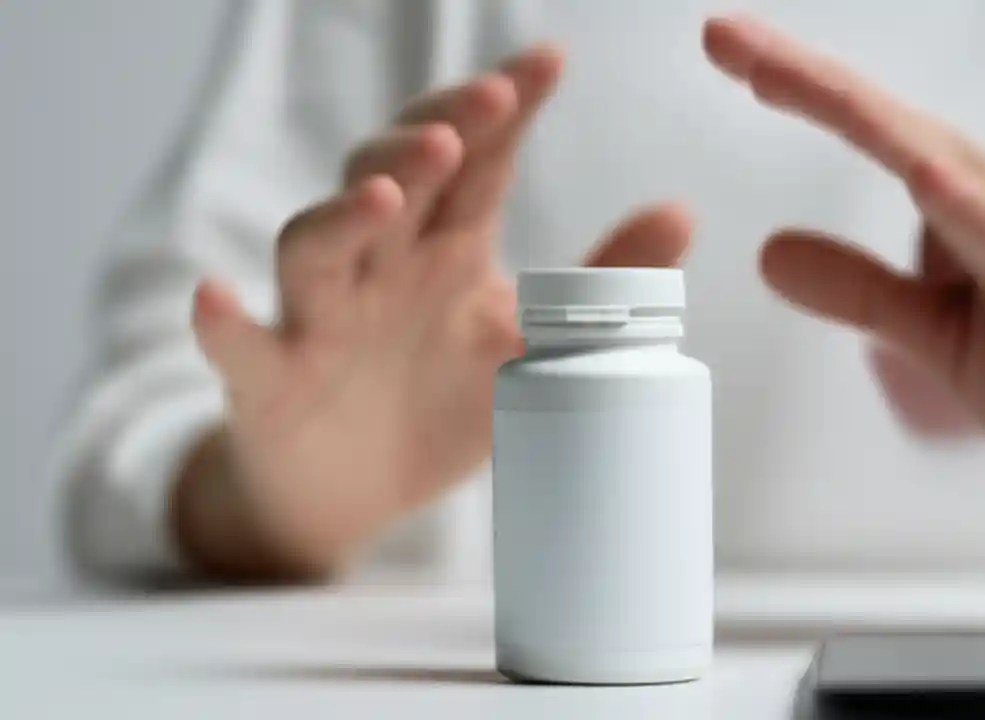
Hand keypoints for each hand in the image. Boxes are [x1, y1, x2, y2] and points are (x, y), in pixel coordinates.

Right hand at [180, 46, 693, 578]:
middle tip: (483, 109)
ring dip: (344, 215)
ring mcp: (319, 318)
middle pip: (395, 180)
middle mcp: (380, 266)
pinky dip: (224, 326)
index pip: (477, 163)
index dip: (507, 110)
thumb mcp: (530, 342)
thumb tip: (681, 212)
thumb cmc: (438, 400)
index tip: (550, 62)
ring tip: (387, 194)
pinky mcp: (271, 380)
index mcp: (446, 248)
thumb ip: (598, 285)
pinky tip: (218, 299)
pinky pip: (239, 348)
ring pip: (316, 246)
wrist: (355, 491)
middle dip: (431, 139)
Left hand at [704, 16, 984, 513]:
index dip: (797, 91)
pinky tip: (918, 169)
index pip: (867, 134)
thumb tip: (772, 252)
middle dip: (801, 75)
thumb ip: (861, 291)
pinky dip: (962, 198)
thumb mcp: (936, 338)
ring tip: (777, 71)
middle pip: (882, 122)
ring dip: (854, 111)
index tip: (731, 56)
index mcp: (962, 208)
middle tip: (722, 35)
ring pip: (931, 150)